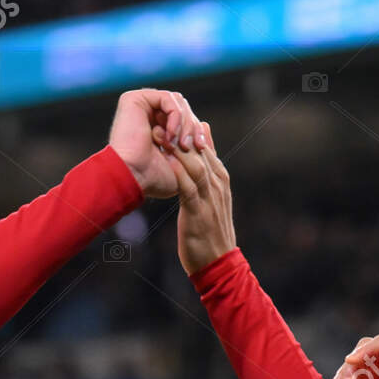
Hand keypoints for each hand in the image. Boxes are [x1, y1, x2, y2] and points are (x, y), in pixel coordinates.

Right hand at [109, 88, 203, 198]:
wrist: (132, 178)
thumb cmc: (153, 178)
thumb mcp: (182, 162)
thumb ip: (194, 146)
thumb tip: (207, 124)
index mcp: (157, 129)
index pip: (186, 119)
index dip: (197, 132)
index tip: (201, 148)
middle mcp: (148, 115)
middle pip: (184, 109)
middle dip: (193, 128)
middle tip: (191, 146)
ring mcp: (141, 107)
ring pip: (178, 102)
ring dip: (185, 123)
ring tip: (180, 144)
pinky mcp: (135, 99)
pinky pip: (168, 98)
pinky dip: (175, 115)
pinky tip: (171, 134)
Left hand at [171, 125, 235, 274]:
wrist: (218, 262)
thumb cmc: (211, 229)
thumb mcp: (211, 195)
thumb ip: (206, 169)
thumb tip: (202, 141)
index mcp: (220, 177)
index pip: (204, 145)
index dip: (187, 129)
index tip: (169, 116)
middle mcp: (218, 183)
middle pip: (200, 150)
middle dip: (181, 132)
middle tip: (161, 116)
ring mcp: (210, 197)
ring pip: (195, 165)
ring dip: (177, 148)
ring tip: (158, 133)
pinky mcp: (199, 211)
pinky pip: (189, 187)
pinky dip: (178, 173)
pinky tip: (166, 161)